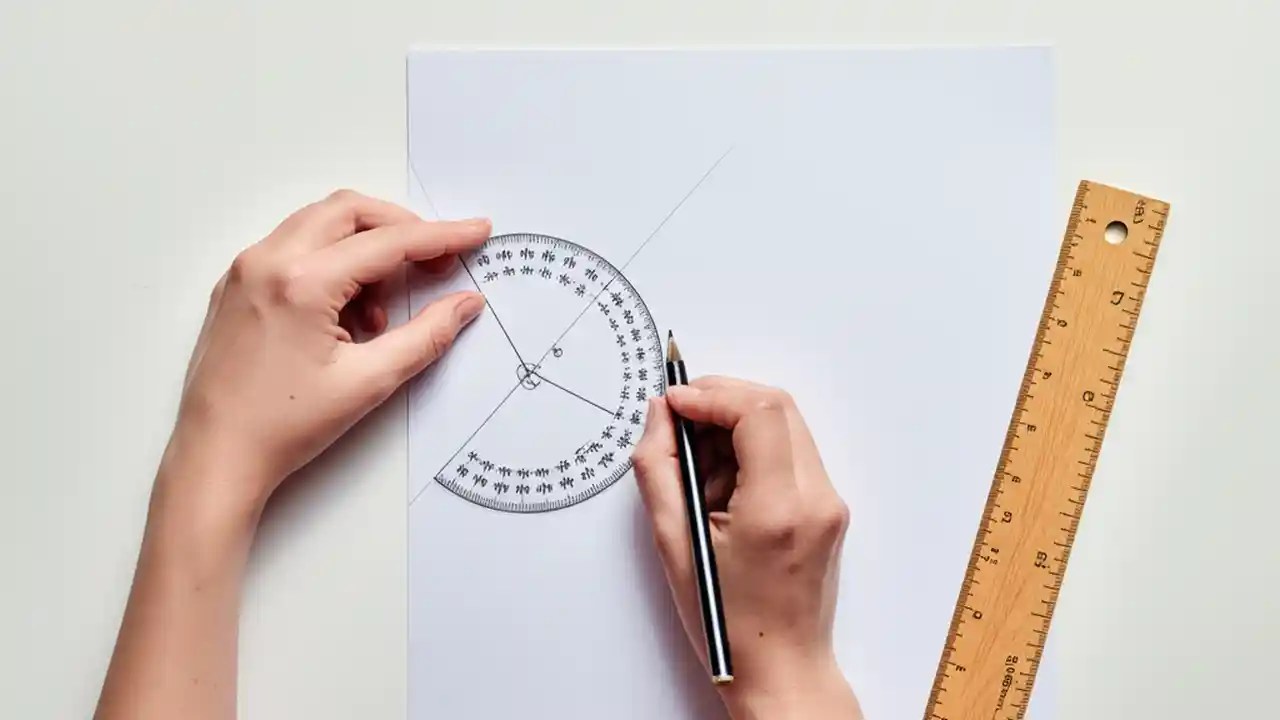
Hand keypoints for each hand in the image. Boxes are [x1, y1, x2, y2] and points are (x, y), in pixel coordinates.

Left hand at [166, 189, 489, 515]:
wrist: (216, 456)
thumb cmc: (284, 426)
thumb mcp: (368, 382)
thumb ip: (425, 335)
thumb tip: (466, 304)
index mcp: (301, 282)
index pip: (388, 243)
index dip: (441, 236)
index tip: (476, 232)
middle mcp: (267, 261)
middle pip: (350, 212)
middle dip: (401, 229)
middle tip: (437, 262)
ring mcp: (245, 271)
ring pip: (320, 226)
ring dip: (365, 249)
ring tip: (384, 312)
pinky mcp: (236, 286)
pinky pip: (294, 250)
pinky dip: (332, 264)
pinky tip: (347, 316)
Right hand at [632, 376, 861, 719]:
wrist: (781, 668)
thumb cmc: (728, 622)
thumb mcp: (674, 543)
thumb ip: (659, 469)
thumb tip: (660, 416)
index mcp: (778, 509)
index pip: (758, 412)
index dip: (711, 395)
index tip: (675, 403)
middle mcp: (816, 498)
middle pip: (777, 406)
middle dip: (723, 399)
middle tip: (681, 417)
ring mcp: (829, 501)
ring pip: (785, 424)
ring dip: (736, 424)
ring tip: (697, 464)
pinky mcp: (828, 506)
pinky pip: (790, 451)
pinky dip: (752, 448)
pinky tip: (722, 482)